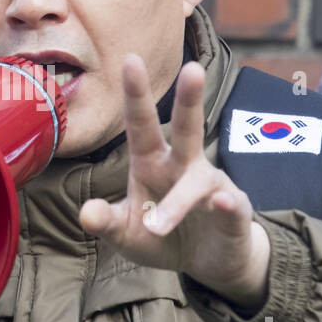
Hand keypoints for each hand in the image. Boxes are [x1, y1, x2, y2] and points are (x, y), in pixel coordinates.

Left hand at [78, 54, 270, 311]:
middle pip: (188, 129)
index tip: (131, 59)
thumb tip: (86, 213)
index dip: (136, 96)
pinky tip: (222, 204)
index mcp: (151, 164)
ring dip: (179, 201)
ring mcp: (212, 187)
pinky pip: (232, 206)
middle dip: (190, 100)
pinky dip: (227, 206)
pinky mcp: (236, 213)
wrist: (208, 262)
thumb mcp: (127, 234)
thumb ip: (107, 223)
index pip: (141, 126)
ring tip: (156, 226)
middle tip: (193, 68)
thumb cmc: (162, 238)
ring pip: (198, 183)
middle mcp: (183, 167)